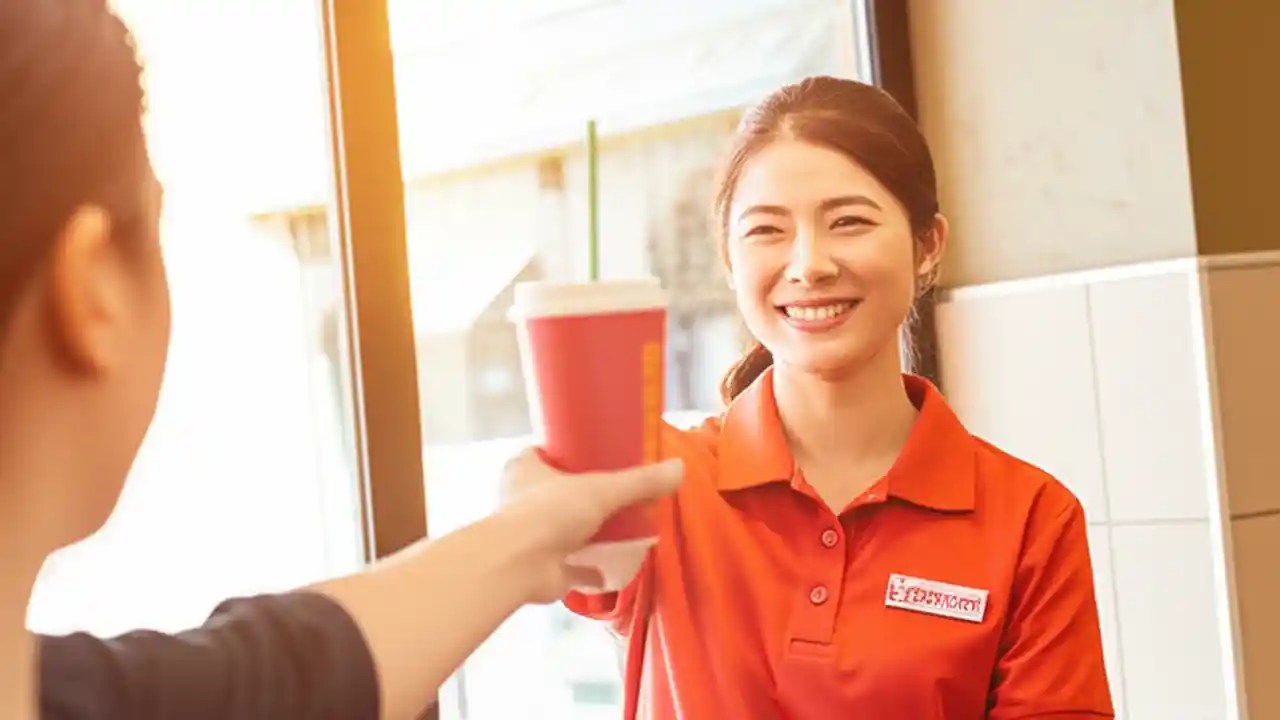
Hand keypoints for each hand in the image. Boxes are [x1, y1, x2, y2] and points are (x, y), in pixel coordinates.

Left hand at [497, 449, 682, 602]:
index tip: (591, 453)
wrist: (521, 566)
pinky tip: (609, 570)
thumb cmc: (550, 513)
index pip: (541, 453)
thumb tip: (679, 468)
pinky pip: (570, 567)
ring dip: (583, 532)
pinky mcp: (541, 568)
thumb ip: (639, 482)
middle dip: (579, 494)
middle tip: (613, 492)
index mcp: (525, 470)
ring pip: (560, 530)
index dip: (564, 452)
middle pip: (555, 491)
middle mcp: (522, 500)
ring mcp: (530, 537)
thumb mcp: (601, 489)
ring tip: (617, 526)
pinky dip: (588, 570)